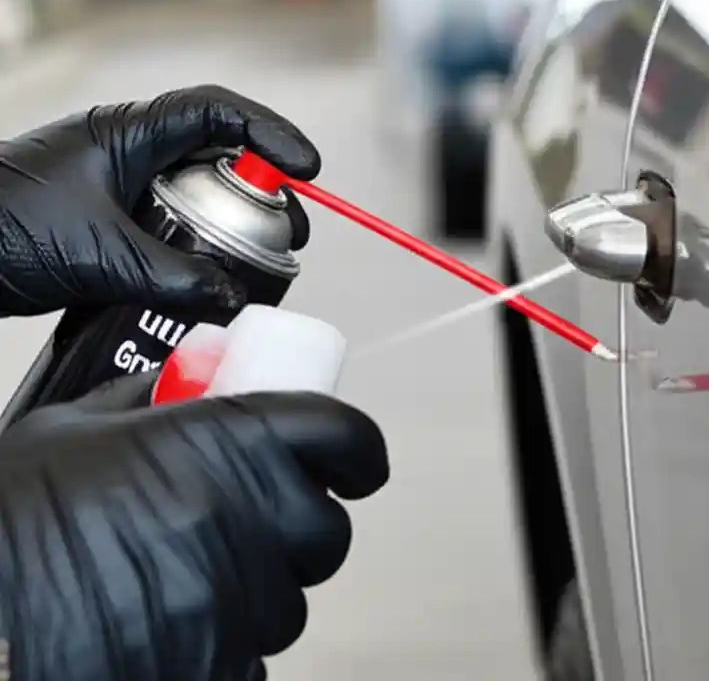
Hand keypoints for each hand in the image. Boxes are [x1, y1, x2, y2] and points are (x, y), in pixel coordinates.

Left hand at [0, 85, 318, 317]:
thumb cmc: (1, 232)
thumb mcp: (102, 257)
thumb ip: (176, 277)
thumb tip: (232, 293)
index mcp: (126, 135)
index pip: (216, 113)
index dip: (269, 134)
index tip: (306, 170)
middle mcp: (125, 154)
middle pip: (216, 157)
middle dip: (262, 192)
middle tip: (291, 231)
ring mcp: (114, 187)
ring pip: (194, 194)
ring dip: (230, 224)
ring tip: (258, 260)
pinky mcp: (105, 223)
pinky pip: (168, 226)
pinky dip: (196, 248)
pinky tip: (208, 279)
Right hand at [0, 374, 388, 680]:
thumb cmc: (10, 523)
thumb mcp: (74, 429)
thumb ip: (151, 399)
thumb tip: (198, 374)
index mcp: (226, 441)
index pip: (347, 438)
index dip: (356, 452)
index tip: (354, 464)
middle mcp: (248, 517)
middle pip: (326, 528)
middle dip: (296, 528)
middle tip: (247, 524)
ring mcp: (239, 599)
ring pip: (290, 598)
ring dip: (257, 590)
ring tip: (182, 579)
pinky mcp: (223, 664)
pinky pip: (254, 654)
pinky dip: (224, 644)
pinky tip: (169, 626)